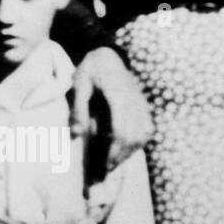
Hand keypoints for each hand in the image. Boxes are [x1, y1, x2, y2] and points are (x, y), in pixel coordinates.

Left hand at [72, 48, 152, 171]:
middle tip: (108, 169)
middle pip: (134, 136)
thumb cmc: (91, 69)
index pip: (121, 130)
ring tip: (116, 161)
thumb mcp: (79, 85)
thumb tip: (76, 135)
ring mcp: (142, 103)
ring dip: (131, 150)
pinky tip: (127, 148)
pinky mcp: (144, 105)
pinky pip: (147, 128)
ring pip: (143, 134)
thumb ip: (78, 109)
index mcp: (119, 96)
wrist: (108, 54)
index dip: (114, 151)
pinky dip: (139, 141)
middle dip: (122, 156)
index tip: (106, 165)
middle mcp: (134, 101)